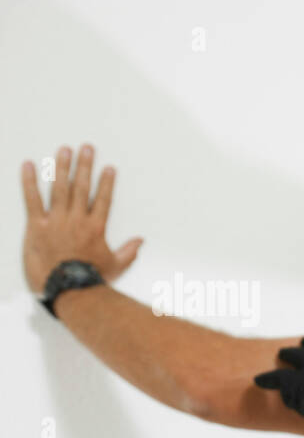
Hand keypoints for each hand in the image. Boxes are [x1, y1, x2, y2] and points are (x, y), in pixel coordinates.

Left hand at [21, 144, 143, 293]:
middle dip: (84, 166)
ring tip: (64, 150)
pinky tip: (29, 166)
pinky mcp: (37, 226)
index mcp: (95, 228)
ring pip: (59, 188)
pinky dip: (29, 182)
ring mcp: (56, 221)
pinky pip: (32, 200)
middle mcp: (77, 220)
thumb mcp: (116, 266)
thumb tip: (140, 242)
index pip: (103, 199)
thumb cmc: (92, 280)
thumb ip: (129, 252)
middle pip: (81, 187)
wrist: (70, 289)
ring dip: (62, 168)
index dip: (106, 182)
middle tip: (86, 148)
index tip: (109, 168)